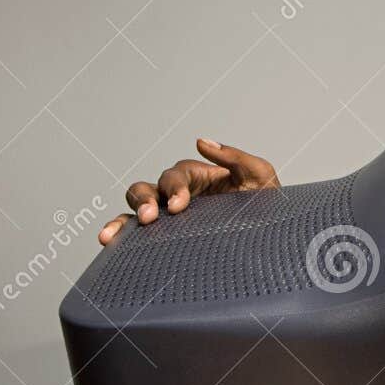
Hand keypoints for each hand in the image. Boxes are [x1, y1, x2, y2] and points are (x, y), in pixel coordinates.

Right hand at [97, 139, 279, 243]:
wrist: (276, 242)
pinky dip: (121, 234)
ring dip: (127, 217)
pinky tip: (109, 242)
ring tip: (116, 235)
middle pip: (149, 188)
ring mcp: (174, 218)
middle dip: (145, 201)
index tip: (179, 205)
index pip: (176, 175)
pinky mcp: (170, 239)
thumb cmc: (270, 207)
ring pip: (138, 209)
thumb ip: (236, 157)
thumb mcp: (261, 177)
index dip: (174, 186)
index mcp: (199, 178)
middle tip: (152, 218)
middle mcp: (181, 195)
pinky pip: (138, 235)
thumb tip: (201, 142)